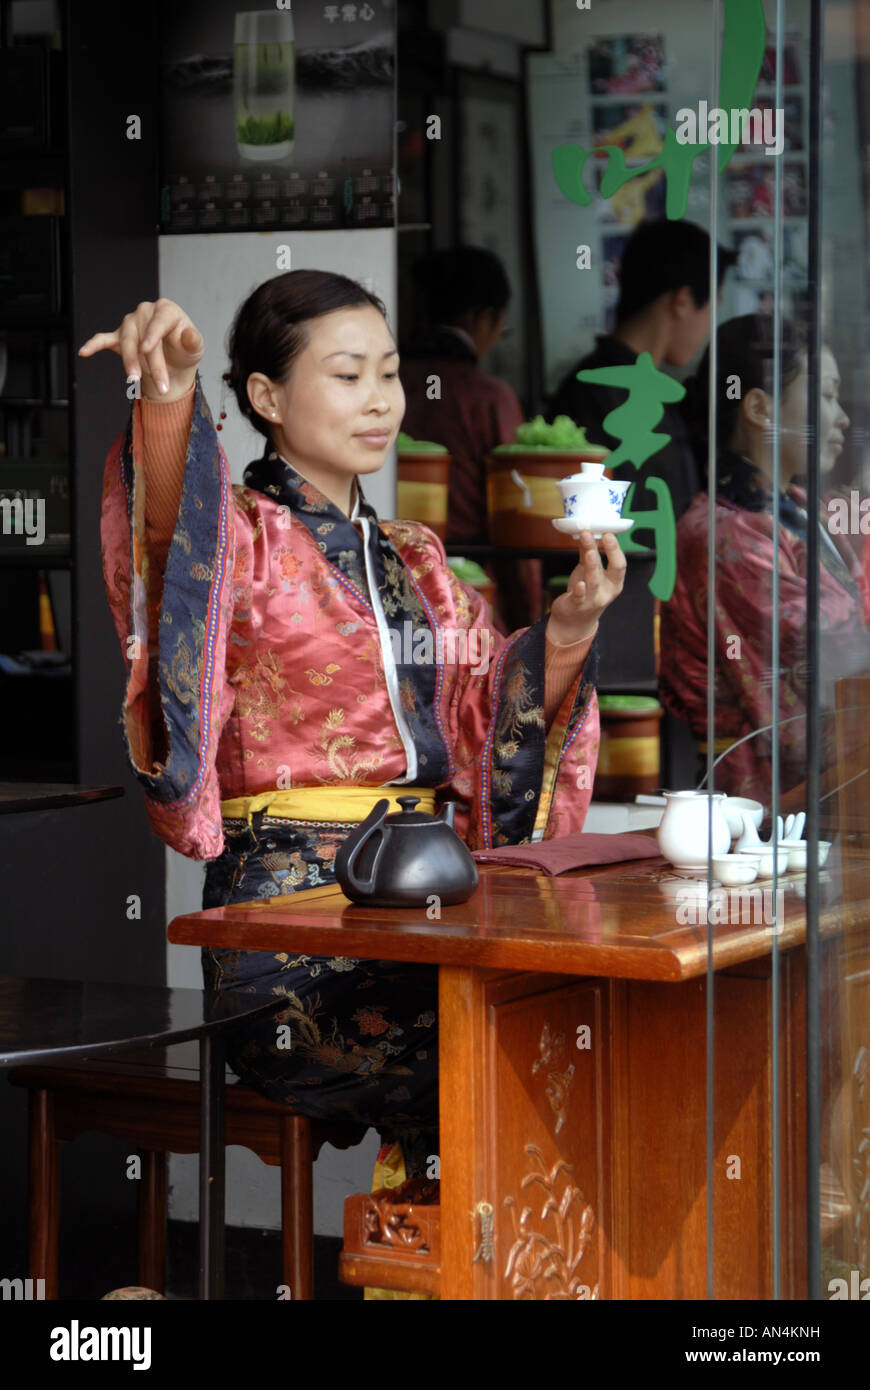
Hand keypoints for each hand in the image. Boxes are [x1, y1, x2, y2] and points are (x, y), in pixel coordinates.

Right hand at [78, 298, 203, 399]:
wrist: (175, 362)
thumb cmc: (185, 350)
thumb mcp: (195, 348)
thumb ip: (193, 342)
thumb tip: (190, 336)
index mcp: (166, 310)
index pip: (159, 321)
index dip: (153, 335)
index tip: (147, 349)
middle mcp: (146, 312)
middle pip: (143, 337)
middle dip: (151, 364)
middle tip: (161, 386)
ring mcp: (131, 323)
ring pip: (126, 341)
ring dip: (130, 362)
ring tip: (134, 380)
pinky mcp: (119, 336)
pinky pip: (104, 339)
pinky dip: (94, 345)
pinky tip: (84, 352)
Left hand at [547, 531, 626, 644]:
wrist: (574, 620)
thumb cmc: (584, 592)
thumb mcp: (588, 572)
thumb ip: (587, 554)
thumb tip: (587, 532)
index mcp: (614, 582)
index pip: (620, 564)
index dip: (615, 548)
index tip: (608, 533)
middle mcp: (607, 591)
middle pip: (612, 571)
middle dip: (610, 552)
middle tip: (603, 535)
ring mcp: (593, 600)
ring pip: (594, 581)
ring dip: (593, 565)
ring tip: (590, 551)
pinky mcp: (577, 606)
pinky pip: (580, 598)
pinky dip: (580, 591)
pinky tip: (579, 584)